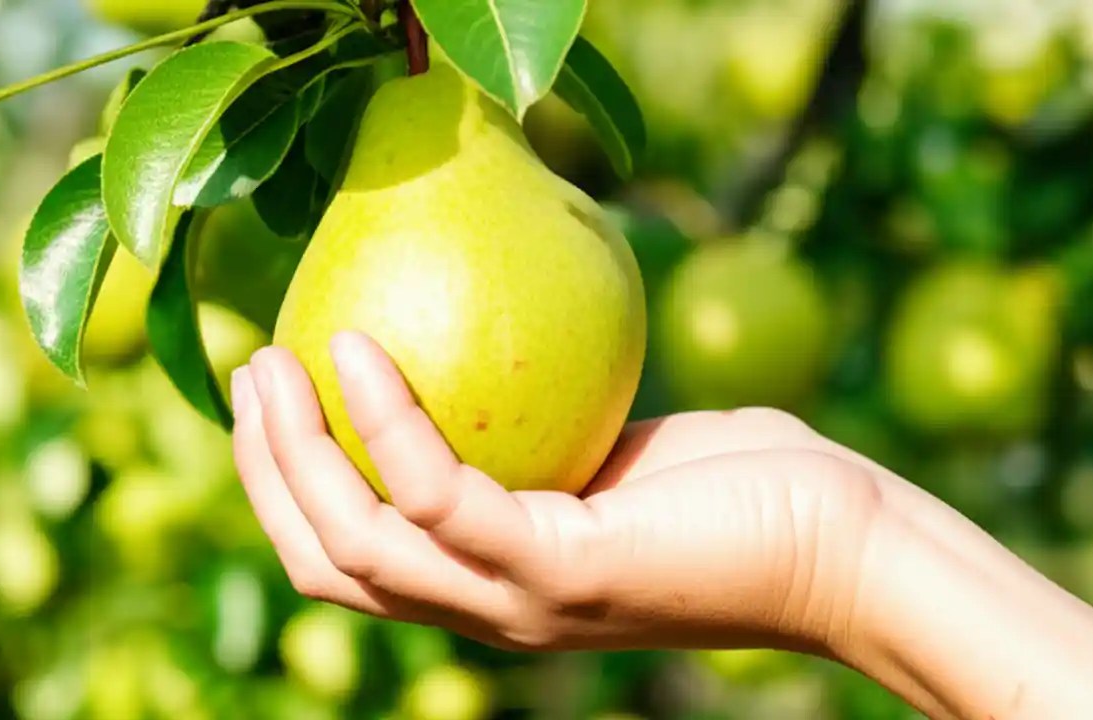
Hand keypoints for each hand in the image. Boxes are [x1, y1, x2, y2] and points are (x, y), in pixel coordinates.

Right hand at [230, 331, 883, 653]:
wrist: (842, 543)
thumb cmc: (740, 489)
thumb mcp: (612, 453)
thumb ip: (540, 433)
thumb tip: (487, 350)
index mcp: (492, 583)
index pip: (351, 558)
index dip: (286, 487)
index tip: (269, 397)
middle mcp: (490, 609)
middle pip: (328, 560)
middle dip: (266, 471)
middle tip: (250, 370)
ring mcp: (522, 601)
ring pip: (359, 541)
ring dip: (295, 451)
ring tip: (273, 359)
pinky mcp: (564, 572)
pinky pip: (442, 493)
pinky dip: (387, 420)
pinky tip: (362, 346)